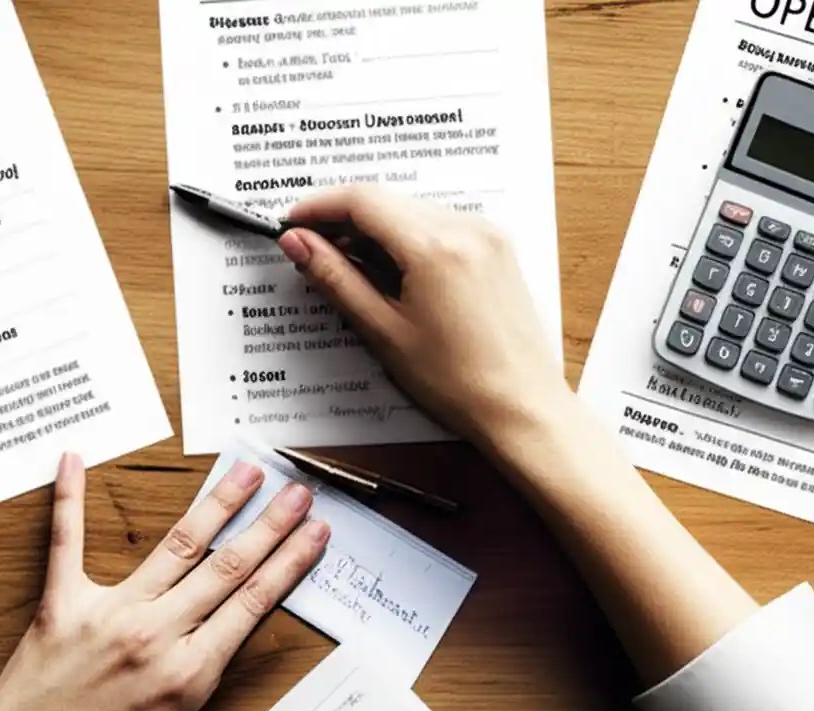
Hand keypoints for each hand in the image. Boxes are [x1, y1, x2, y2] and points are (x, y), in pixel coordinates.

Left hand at [0, 454, 329, 710]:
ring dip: (218, 504)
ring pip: (178, 546)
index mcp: (188, 672)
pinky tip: (73, 459)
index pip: (253, 601)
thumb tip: (237, 619)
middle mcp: (155, 636)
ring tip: (245, 473)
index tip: (315, 532)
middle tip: (297, 492)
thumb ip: (205, 668)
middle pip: (228, 567)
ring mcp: (110, 615)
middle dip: (271, 526)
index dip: (290, 562)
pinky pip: (67, 543)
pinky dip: (69, 499)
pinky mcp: (62, 605)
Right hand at [280, 185, 567, 450]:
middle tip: (312, 254)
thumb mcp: (383, 330)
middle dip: (344, 220)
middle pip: (387, 200)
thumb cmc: (458, 383)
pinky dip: (407, 240)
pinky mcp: (497, 248)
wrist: (522, 408)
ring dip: (376, 231)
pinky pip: (440, 226)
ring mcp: (488, 235)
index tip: (291, 223)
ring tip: (352, 274)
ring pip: (412, 211)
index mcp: (436, 246)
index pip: (363, 199)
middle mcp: (467, 227)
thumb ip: (336, 278)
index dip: (318, 206)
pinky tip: (392, 275)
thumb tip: (297, 242)